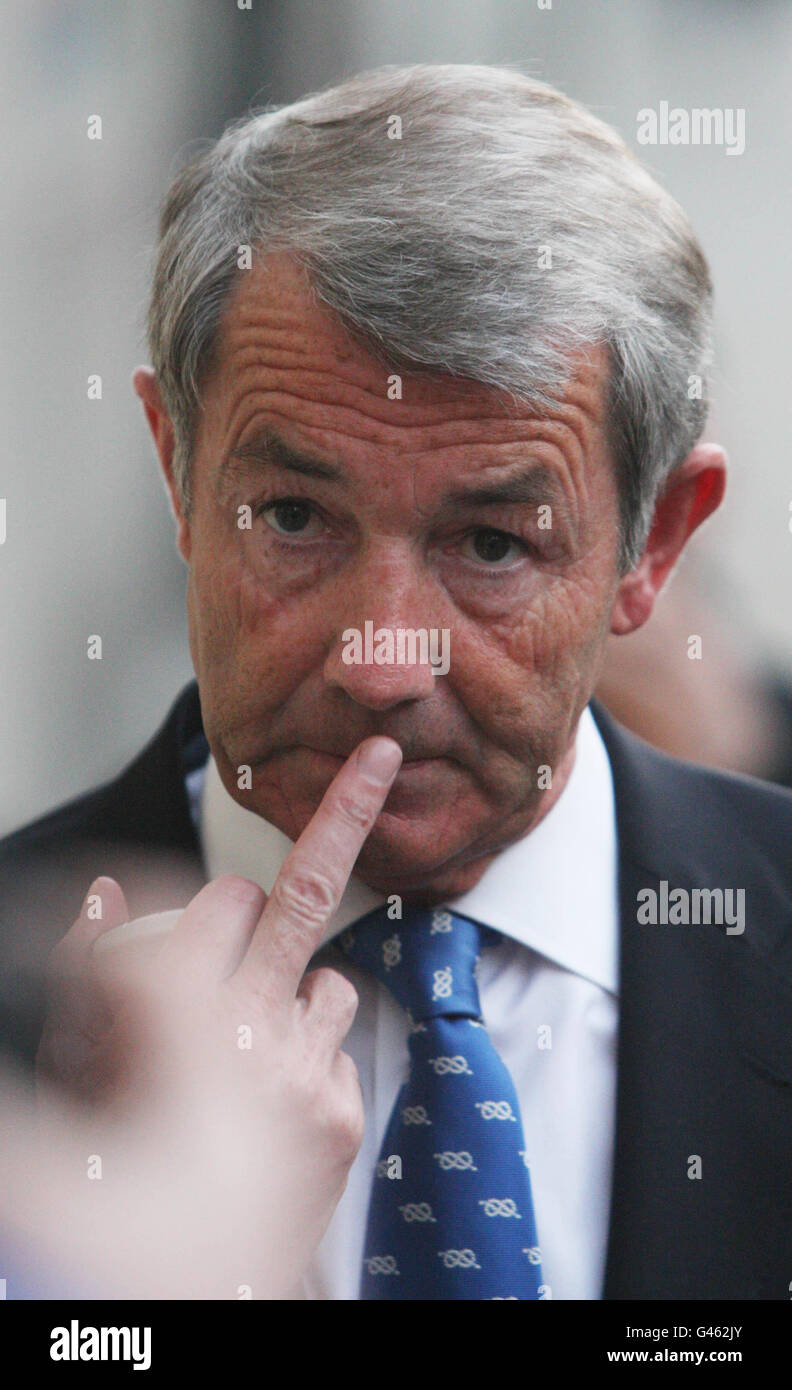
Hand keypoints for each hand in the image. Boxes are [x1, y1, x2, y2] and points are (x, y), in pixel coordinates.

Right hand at [31, 734, 402, 1297]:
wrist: (183, 1296)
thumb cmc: (108, 1187)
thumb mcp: (68, 1074)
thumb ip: (84, 968)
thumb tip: (108, 890)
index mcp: (184, 1020)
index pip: (218, 901)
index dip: (213, 880)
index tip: (328, 782)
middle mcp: (259, 1037)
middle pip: (305, 897)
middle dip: (334, 828)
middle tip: (375, 764)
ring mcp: (309, 1079)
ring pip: (326, 976)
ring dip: (287, 981)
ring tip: (239, 1029)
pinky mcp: (342, 1117)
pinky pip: (336, 1044)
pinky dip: (305, 1049)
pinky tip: (262, 1090)